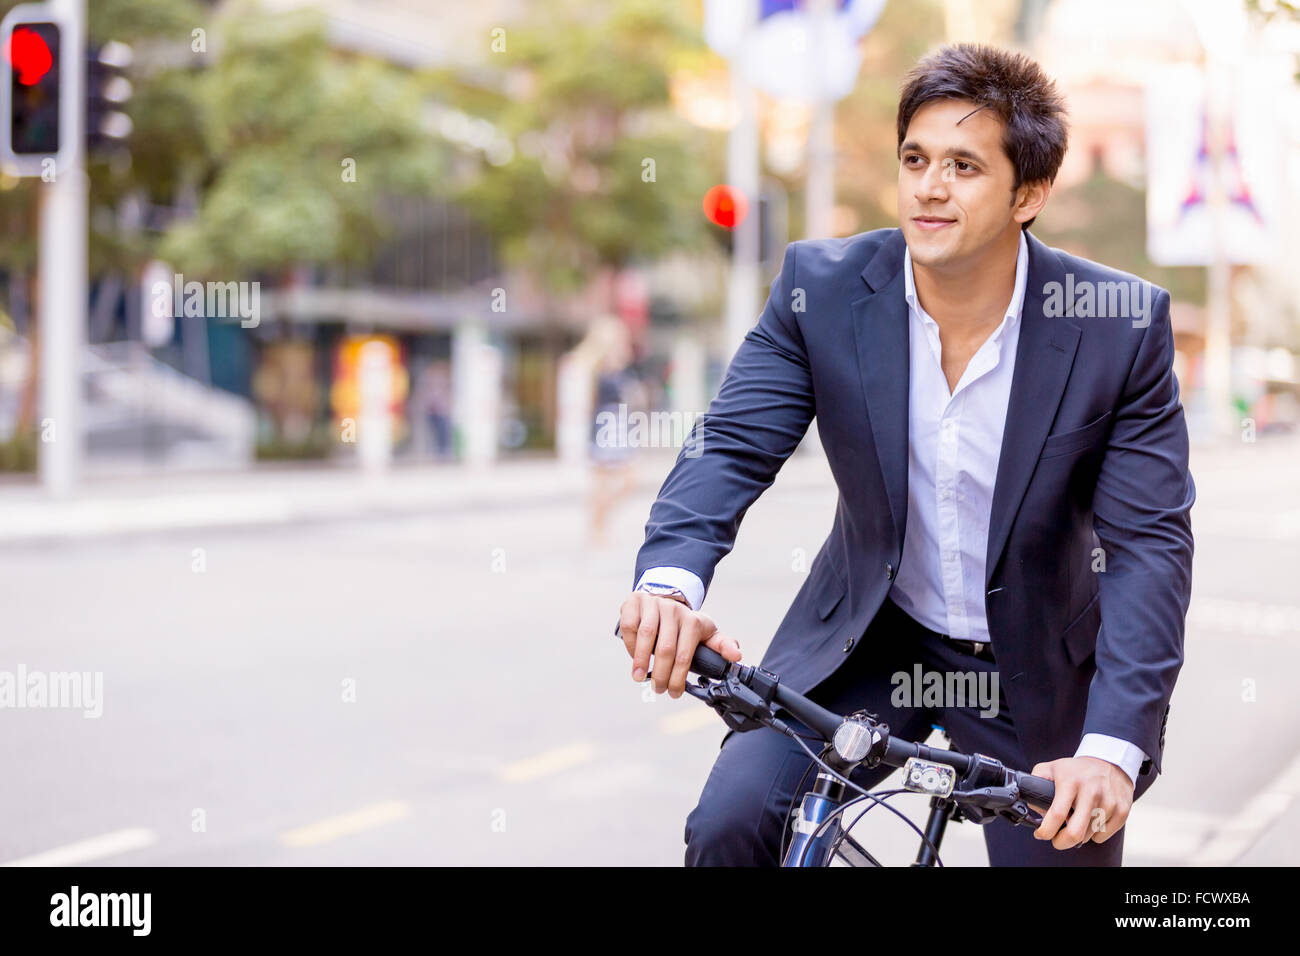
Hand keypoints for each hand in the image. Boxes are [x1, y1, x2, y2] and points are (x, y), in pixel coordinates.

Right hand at [617, 591, 741, 698]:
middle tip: (658, 689)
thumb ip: (721, 645)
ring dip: (640, 660)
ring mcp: (654, 604)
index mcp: (693, 621)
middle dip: (660, 674)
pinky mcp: (635, 602)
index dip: (678, 678)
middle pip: (665, 648)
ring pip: (645, 635)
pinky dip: (629, 644)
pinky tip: (632, 656)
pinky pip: (630, 625)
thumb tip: (736, 656)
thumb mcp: (706, 632)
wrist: (665, 596)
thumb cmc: (684, 622)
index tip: (674, 692)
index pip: (685, 655)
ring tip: (639, 677)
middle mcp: (674, 610)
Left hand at [1029, 756, 1132, 849]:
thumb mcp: (1051, 768)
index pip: (1056, 814)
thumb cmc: (1076, 770)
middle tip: (1057, 841)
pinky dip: (1095, 834)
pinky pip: (1104, 835)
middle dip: (1062, 842)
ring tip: (1076, 821)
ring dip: (1079, 835)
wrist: (1110, 761)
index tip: (1040, 834)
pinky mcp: (1122, 809)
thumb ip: (1036, 784)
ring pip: (1089, 835)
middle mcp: (1091, 791)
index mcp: (1070, 782)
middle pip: (1075, 832)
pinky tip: (1092, 821)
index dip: (1046, 831)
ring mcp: (1109, 801)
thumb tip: (1038, 811)